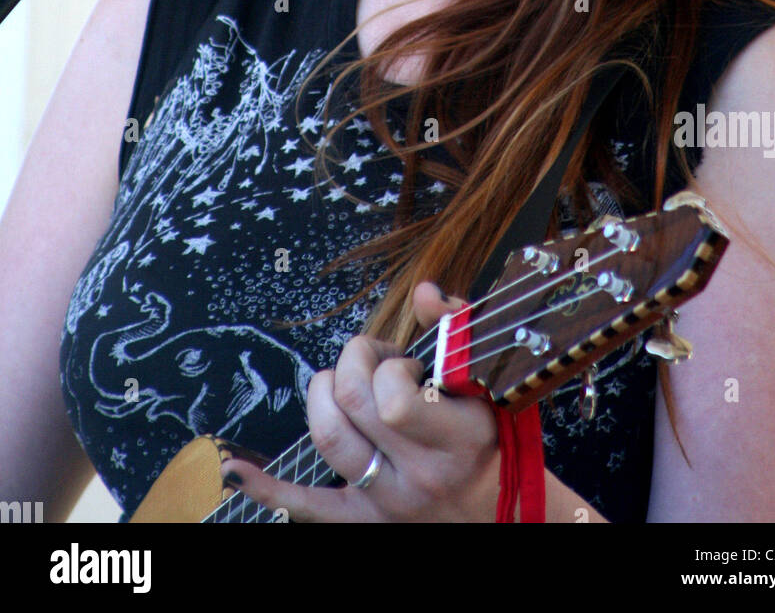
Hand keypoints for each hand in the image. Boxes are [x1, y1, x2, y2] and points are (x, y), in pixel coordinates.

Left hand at [220, 282, 500, 521]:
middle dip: (353, 363)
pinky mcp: (364, 521)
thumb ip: (457, 329)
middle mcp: (418, 475)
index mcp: (456, 437)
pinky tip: (238, 468)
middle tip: (373, 361)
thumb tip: (423, 291)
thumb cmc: (494, 437)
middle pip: (352, 405)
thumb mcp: (489, 381)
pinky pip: (309, 506)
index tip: (405, 363)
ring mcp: (387, 501)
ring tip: (341, 384)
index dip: (389, 368)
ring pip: (328, 439)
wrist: (499, 511)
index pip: (395, 399)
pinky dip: (269, 488)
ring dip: (322, 396)